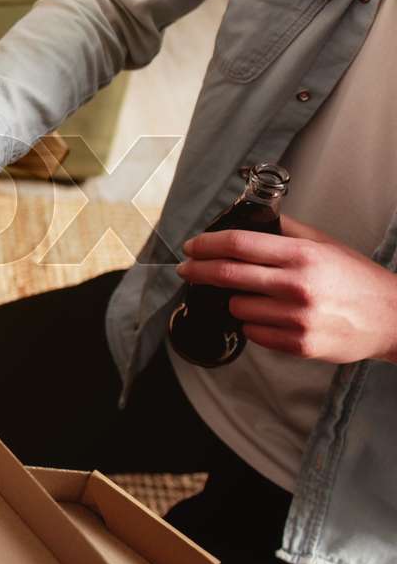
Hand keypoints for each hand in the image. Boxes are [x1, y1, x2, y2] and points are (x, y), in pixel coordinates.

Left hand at [177, 215, 396, 362]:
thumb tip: (250, 218)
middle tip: (186, 269)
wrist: (393, 319)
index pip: (238, 244)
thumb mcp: (326, 245)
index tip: (191, 246)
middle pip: (226, 274)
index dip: (206, 244)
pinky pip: (252, 333)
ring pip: (236, 307)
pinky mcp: (298, 345)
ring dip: (234, 301)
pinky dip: (252, 324)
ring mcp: (297, 317)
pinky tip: (268, 317)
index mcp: (302, 255)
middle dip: (197, 270)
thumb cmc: (357, 280)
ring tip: (252, 297)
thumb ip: (288, 230)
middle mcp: (297, 285)